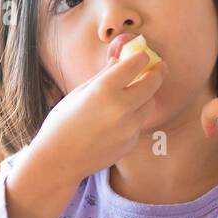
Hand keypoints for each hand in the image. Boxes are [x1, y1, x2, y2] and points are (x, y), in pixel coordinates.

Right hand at [3, 49, 166, 217]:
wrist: (59, 160)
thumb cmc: (62, 124)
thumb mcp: (78, 93)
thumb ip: (103, 76)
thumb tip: (119, 60)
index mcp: (104, 89)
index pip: (136, 64)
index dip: (140, 57)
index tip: (141, 56)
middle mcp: (121, 107)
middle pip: (153, 82)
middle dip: (156, 72)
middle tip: (159, 67)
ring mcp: (128, 127)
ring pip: (150, 104)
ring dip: (145, 97)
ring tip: (132, 97)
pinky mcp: (130, 142)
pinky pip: (139, 124)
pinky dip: (133, 118)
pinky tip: (115, 122)